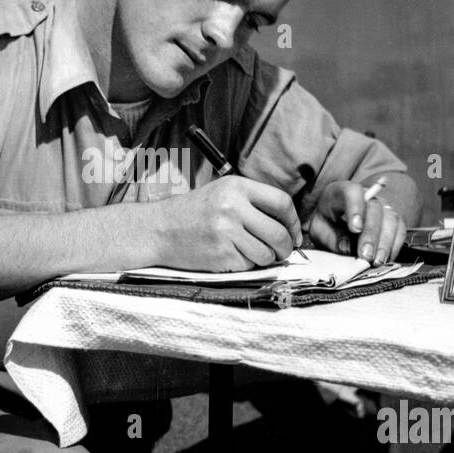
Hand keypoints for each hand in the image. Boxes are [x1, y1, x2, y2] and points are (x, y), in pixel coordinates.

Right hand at [152, 176, 302, 271]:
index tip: (294, 233)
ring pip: (267, 254)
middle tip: (284, 251)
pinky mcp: (220, 255)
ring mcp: (226, 233)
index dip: (294, 221)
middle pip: (279, 233)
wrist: (159, 229)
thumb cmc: (194, 212)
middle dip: (286, 247)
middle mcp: (232, 207)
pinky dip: (246, 265)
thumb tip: (290, 227)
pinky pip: (249, 265)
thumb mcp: (223, 192)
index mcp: (236, 187)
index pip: (282, 202)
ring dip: (266, 258)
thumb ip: (255, 202)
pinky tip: (232, 257)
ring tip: (252, 252)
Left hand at [309, 180, 405, 265]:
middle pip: (374, 209)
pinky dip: (394, 246)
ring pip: (390, 219)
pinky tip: (385, 259)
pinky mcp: (394, 220)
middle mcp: (367, 195)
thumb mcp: (320, 229)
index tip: (355, 228)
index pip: (352, 192)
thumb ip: (331, 237)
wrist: (338, 221)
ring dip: (385, 243)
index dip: (355, 208)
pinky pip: (400, 231)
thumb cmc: (328, 223)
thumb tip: (347, 247)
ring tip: (377, 261)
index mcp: (341, 191)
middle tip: (365, 255)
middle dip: (371, 234)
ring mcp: (383, 206)